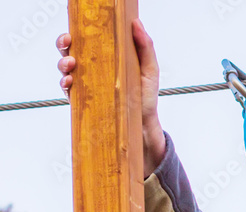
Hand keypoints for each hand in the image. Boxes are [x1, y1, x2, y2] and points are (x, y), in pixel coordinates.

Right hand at [56, 19, 166, 177]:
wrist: (144, 122)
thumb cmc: (146, 94)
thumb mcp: (149, 69)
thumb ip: (145, 47)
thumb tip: (137, 23)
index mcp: (104, 56)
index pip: (85, 40)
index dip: (75, 33)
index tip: (74, 31)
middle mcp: (91, 68)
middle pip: (69, 50)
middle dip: (63, 44)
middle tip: (67, 42)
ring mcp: (85, 83)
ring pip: (65, 68)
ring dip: (63, 63)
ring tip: (70, 64)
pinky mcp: (83, 100)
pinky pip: (68, 90)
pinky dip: (65, 83)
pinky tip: (70, 82)